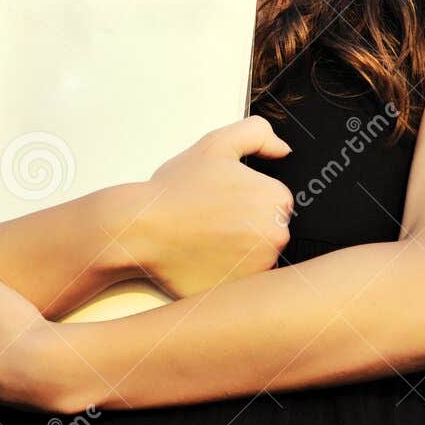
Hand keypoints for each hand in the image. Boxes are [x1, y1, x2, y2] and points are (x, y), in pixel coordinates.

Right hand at [136, 114, 295, 299]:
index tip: (224, 201)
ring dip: (239, 250)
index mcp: (277, 199)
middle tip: (212, 220)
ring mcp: (260, 267)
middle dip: (246, 225)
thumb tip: (283, 150)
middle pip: (270, 229)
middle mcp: (277, 235)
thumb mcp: (216, 144)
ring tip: (206, 239)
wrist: (140, 230)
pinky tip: (205, 258)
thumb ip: (257, 134)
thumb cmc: (175, 189)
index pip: (276, 200)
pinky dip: (229, 272)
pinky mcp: (241, 291)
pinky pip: (243, 280)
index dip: (248, 198)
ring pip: (258, 256)